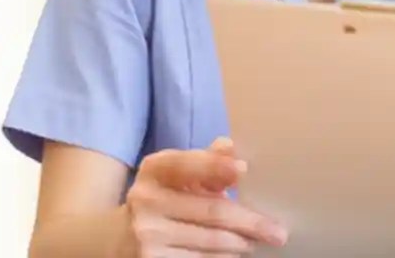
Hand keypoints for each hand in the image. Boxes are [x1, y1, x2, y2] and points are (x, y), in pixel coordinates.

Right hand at [121, 137, 287, 256]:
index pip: (187, 164)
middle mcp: (146, 200)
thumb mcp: (177, 174)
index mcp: (155, 169)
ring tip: (257, 242)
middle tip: (277, 232)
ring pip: (209, 241)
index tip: (244, 171)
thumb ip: (206, 161)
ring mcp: (146, 234)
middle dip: (250, 222)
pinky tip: (235, 254)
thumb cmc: (163, 198)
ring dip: (240, 243)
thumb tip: (231, 147)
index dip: (215, 167)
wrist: (117, 237)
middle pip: (211, 210)